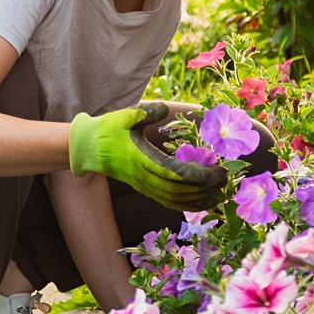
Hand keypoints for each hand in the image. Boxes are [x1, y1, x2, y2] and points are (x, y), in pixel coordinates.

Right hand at [68, 103, 226, 210]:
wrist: (87, 148)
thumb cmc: (108, 130)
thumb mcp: (126, 116)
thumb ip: (146, 112)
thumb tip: (164, 109)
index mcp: (143, 160)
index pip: (177, 173)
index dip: (200, 175)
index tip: (218, 171)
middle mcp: (145, 177)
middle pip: (180, 190)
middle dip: (205, 188)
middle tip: (226, 182)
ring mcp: (144, 185)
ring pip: (174, 199)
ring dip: (197, 201)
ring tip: (218, 198)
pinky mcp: (143, 188)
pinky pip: (166, 201)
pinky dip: (184, 204)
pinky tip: (198, 203)